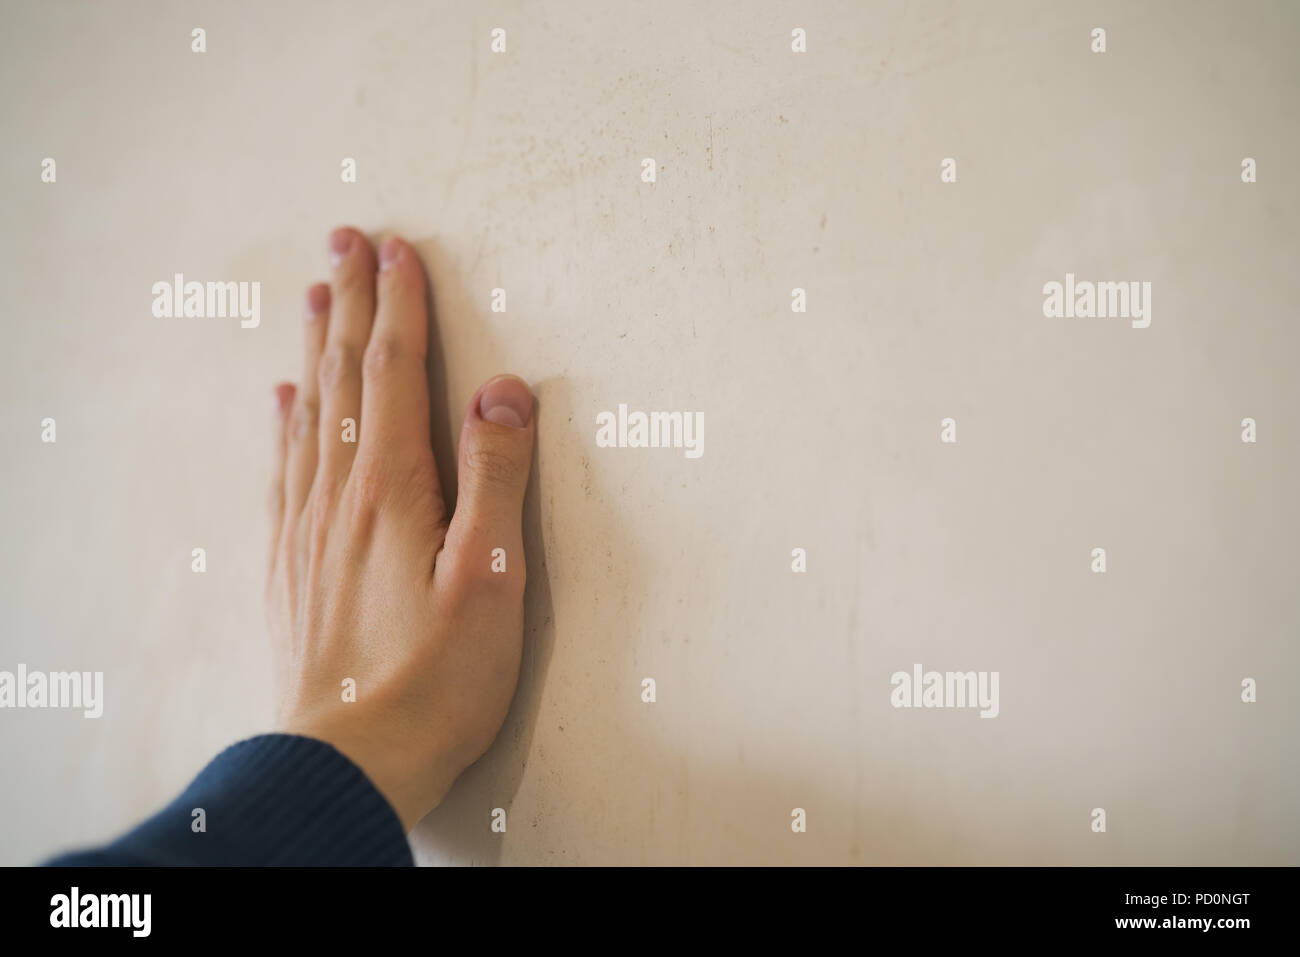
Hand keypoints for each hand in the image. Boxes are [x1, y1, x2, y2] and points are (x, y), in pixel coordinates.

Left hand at [265, 227, 534, 830]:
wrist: (352, 759)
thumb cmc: (435, 678)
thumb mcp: (491, 578)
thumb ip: (497, 479)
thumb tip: (504, 391)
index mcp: (393, 490)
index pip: (395, 375)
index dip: (402, 307)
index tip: (398, 249)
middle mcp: (341, 496)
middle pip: (343, 379)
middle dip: (350, 303)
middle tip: (345, 240)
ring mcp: (308, 530)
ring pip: (309, 414)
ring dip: (316, 349)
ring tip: (317, 297)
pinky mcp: (292, 565)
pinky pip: (284, 469)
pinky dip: (285, 422)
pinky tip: (283, 404)